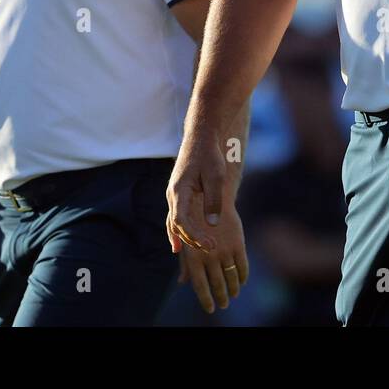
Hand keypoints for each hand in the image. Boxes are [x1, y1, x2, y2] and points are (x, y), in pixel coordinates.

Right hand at [166, 131, 227, 253]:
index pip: (181, 220)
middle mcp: (172, 195)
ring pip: (174, 223)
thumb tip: (212, 225)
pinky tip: (178, 246)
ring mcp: (173, 195)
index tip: (210, 244)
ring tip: (201, 250)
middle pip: (177, 225)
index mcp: (179, 190)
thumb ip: (213, 200)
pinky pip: (175, 217)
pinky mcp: (179, 195)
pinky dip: (177, 232)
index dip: (194, 235)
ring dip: (186, 238)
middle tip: (212, 247)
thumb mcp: (216, 176)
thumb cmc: (209, 155)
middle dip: (193, 239)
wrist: (200, 138)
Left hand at [176, 199, 249, 312]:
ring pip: (231, 278)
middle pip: (217, 284)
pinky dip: (243, 276)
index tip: (210, 308)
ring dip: (233, 289)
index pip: (200, 286)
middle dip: (221, 297)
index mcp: (194, 257)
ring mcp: (225, 250)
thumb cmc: (194, 221)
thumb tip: (183, 283)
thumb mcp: (186, 241)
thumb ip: (186, 263)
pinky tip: (241, 280)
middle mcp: (209, 256)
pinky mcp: (238, 244)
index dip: (206, 299)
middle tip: (224, 305)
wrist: (212, 198)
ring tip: (233, 295)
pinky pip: (242, 266)